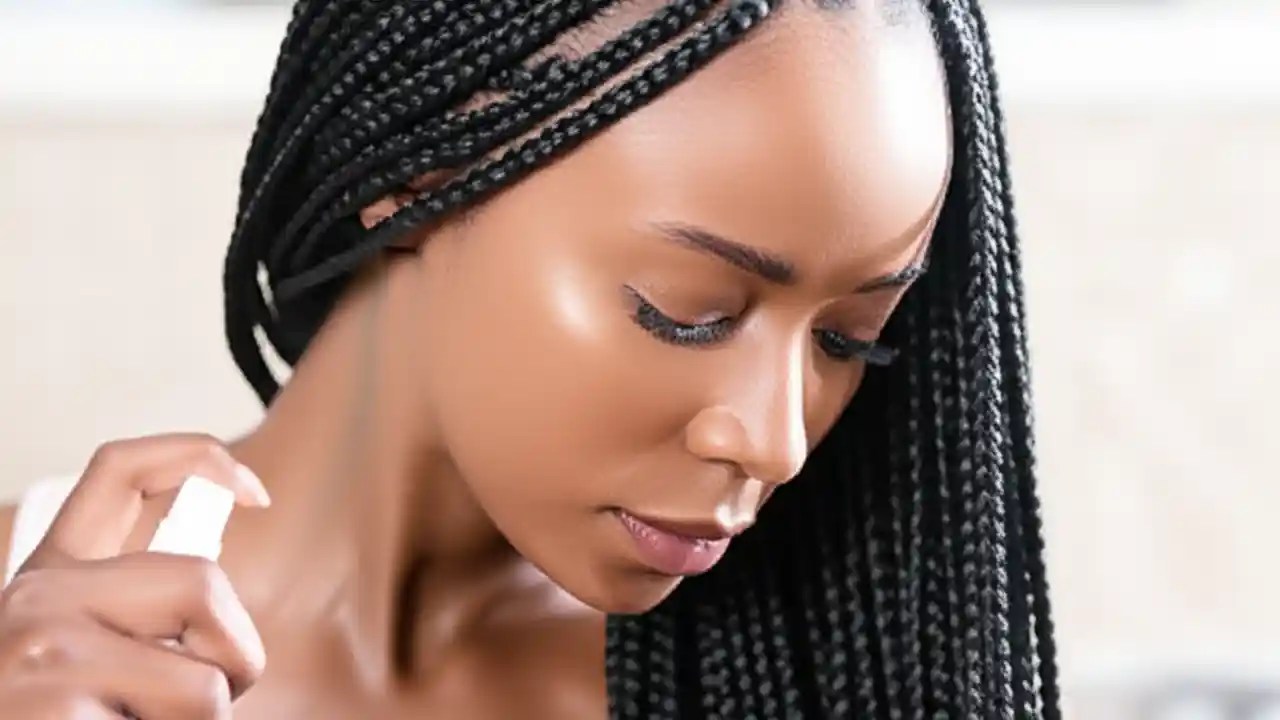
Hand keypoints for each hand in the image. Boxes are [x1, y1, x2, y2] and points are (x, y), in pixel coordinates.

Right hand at [0, 434, 271, 717]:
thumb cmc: (48, 715)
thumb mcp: (76, 652)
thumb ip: (133, 608)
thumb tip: (214, 569)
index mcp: (49, 575)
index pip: (119, 470)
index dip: (199, 457)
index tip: (257, 493)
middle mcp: (37, 598)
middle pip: (203, 583)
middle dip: (236, 654)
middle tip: (211, 697)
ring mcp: (42, 654)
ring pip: (207, 685)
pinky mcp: (55, 710)